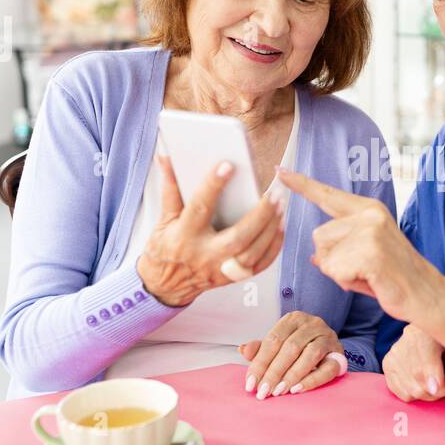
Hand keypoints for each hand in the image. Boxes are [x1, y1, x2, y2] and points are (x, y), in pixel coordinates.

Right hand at [137, 156, 284, 306]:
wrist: (164, 286)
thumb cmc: (164, 249)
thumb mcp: (163, 218)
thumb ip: (170, 188)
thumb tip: (167, 158)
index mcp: (184, 236)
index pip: (200, 207)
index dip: (213, 186)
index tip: (227, 165)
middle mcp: (204, 255)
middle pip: (237, 237)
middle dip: (259, 215)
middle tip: (274, 194)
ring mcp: (220, 270)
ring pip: (253, 252)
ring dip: (270, 229)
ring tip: (281, 206)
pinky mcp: (232, 279)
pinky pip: (259, 265)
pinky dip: (273, 246)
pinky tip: (280, 227)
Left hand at [238, 311, 346, 399]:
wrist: (327, 347)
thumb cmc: (298, 346)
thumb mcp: (278, 344)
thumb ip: (261, 348)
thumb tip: (243, 350)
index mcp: (293, 319)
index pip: (273, 340)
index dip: (260, 363)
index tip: (250, 384)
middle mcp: (312, 324)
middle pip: (290, 348)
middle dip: (274, 372)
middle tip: (263, 392)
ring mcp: (328, 337)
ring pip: (310, 355)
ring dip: (292, 375)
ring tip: (278, 392)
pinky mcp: (339, 353)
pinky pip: (327, 368)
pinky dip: (312, 379)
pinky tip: (297, 390)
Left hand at [275, 167, 443, 324]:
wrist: (426, 294)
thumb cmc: (393, 276)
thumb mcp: (363, 255)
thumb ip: (339, 249)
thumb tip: (316, 256)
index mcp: (368, 209)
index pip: (327, 194)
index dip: (301, 184)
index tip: (280, 171)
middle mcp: (368, 215)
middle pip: (318, 236)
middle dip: (332, 259)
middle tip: (363, 269)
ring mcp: (370, 232)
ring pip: (325, 255)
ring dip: (340, 273)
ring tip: (367, 274)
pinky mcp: (371, 252)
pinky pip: (335, 271)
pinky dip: (347, 282)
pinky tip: (370, 281)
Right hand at [381, 325, 444, 401]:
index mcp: (431, 326)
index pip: (426, 351)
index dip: (432, 374)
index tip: (439, 389)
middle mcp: (408, 334)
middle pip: (416, 372)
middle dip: (435, 390)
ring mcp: (396, 349)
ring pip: (406, 384)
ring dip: (425, 393)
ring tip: (438, 385)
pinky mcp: (388, 363)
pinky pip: (396, 388)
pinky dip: (411, 394)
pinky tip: (424, 385)